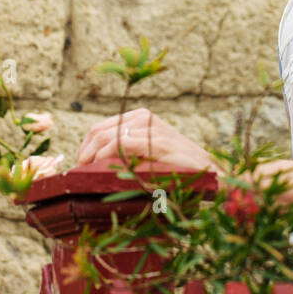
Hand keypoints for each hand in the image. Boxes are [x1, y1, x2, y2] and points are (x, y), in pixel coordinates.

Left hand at [75, 107, 216, 171]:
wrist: (215, 175)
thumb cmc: (180, 171)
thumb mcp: (149, 158)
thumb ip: (127, 154)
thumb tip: (91, 166)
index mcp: (141, 118)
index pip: (99, 128)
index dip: (84, 148)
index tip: (79, 168)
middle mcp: (145, 118)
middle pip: (98, 131)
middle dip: (83, 153)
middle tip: (77, 174)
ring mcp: (152, 128)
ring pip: (106, 136)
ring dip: (91, 157)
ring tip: (86, 175)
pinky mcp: (158, 141)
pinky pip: (121, 143)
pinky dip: (104, 157)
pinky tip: (99, 169)